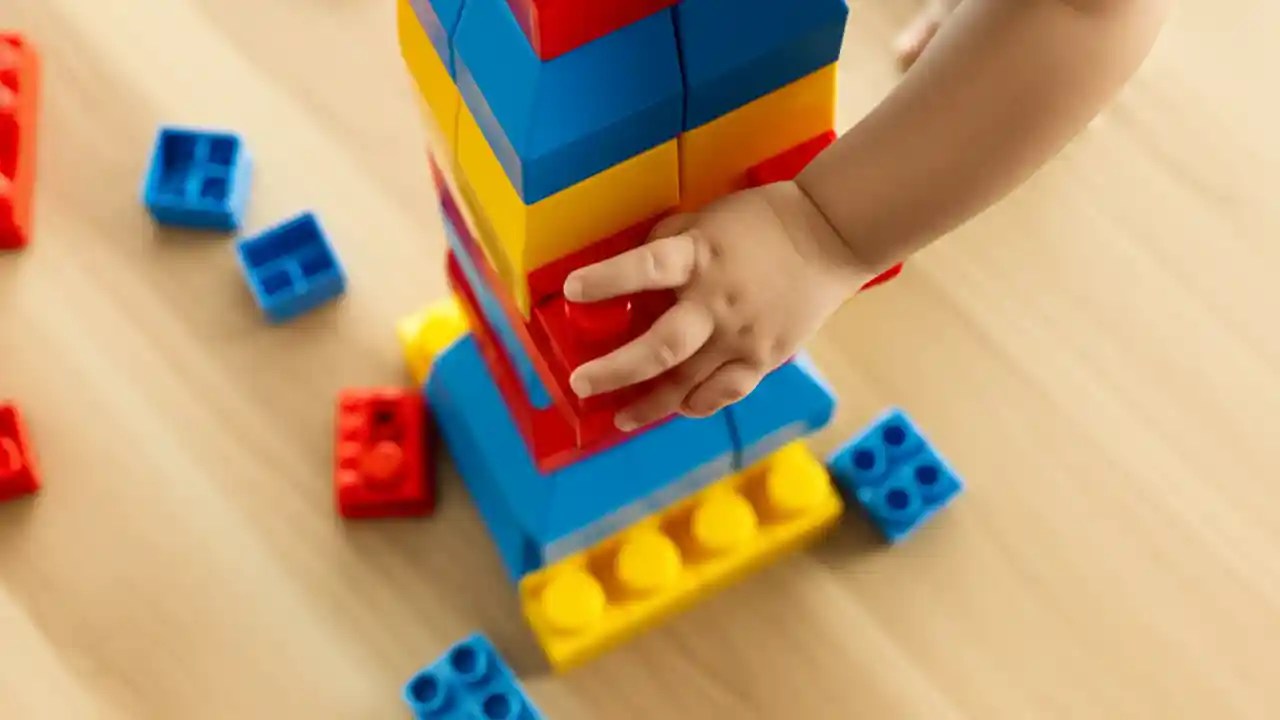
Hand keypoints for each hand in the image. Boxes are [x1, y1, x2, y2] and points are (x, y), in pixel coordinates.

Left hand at [563, 181, 872, 430]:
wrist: (831, 237)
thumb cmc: (762, 221)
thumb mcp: (710, 217)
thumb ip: (672, 242)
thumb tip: (633, 268)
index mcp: (701, 256)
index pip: (648, 267)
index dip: (608, 279)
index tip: (571, 290)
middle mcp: (718, 302)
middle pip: (663, 347)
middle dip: (617, 370)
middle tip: (582, 384)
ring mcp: (743, 337)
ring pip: (690, 383)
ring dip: (651, 405)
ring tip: (620, 419)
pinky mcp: (765, 358)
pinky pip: (725, 392)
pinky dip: (697, 404)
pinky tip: (676, 410)